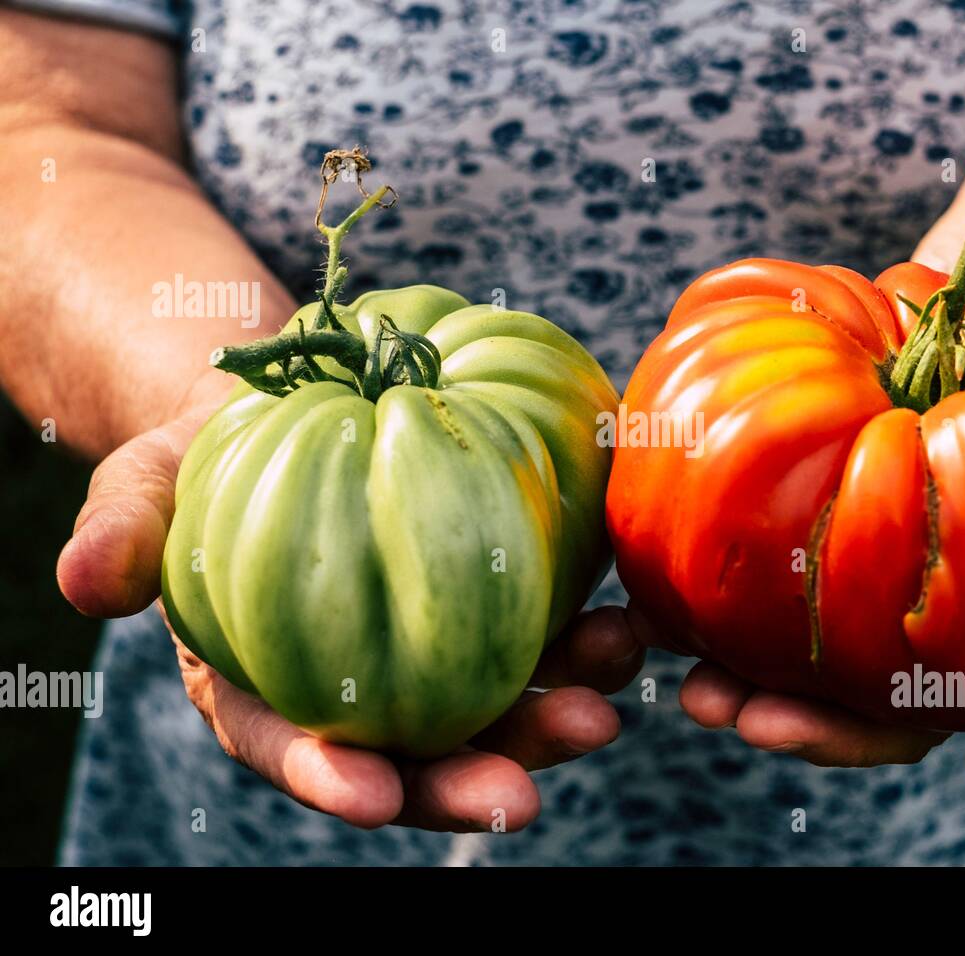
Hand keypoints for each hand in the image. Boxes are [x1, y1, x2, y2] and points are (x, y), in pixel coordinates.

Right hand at [57, 405, 644, 830]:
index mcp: (262, 679)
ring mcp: (428, 645)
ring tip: (606, 691)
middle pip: (411, 750)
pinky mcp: (485, 600)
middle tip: (526, 792)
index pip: (286, 746)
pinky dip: (579, 636)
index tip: (376, 797)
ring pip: (492, 700)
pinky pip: (536, 630)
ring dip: (551, 707)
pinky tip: (623, 622)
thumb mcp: (151, 476)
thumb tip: (82, 581)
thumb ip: (124, 527)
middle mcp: (354, 682)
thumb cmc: (211, 447)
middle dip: (467, 778)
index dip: (327, 778)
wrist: (297, 398)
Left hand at [646, 380, 964, 797]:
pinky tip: (656, 613)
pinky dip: (704, 611)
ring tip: (692, 687)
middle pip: (893, 711)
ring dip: (750, 689)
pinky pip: (752, 594)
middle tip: (761, 723)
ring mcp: (867, 599)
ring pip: (810, 671)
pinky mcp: (804, 552)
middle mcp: (940, 628)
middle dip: (832, 731)